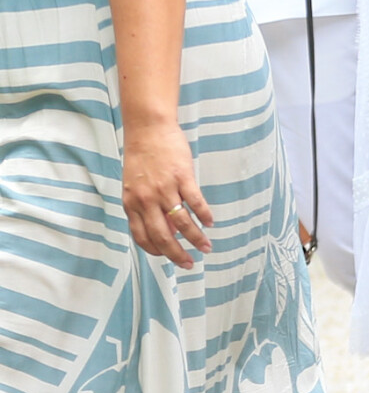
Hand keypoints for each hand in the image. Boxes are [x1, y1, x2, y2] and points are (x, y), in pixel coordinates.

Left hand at [122, 118, 213, 267]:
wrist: (148, 129)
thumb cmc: (141, 156)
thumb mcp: (134, 185)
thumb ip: (144, 208)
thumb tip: (164, 230)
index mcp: (132, 204)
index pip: (143, 237)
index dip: (157, 252)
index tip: (169, 258)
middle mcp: (147, 200)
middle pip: (163, 237)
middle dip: (178, 255)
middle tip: (189, 264)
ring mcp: (165, 189)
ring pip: (182, 223)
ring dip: (196, 239)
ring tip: (206, 247)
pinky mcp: (182, 177)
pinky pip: (196, 203)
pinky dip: (204, 215)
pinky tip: (211, 222)